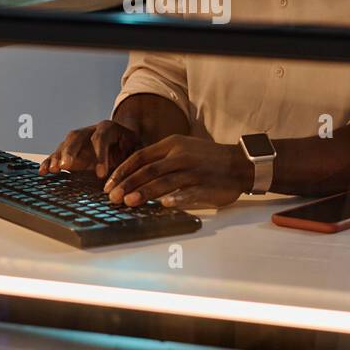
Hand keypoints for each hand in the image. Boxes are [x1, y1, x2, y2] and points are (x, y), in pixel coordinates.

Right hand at [39, 119, 141, 179]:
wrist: (126, 143)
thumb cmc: (133, 149)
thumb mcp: (138, 153)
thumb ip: (133, 163)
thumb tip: (131, 181)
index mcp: (110, 128)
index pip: (102, 137)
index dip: (100, 154)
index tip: (101, 174)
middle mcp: (91, 131)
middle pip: (78, 136)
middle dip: (71, 150)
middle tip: (67, 165)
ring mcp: (79, 140)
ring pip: (65, 144)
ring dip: (58, 156)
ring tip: (53, 169)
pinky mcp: (70, 151)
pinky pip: (58, 154)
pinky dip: (50, 162)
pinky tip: (43, 172)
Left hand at [103, 136, 253, 208]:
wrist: (240, 163)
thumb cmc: (207, 158)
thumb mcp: (183, 148)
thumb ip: (161, 158)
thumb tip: (134, 174)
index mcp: (172, 144)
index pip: (140, 157)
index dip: (123, 171)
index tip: (109, 184)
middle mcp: (180, 156)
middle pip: (148, 170)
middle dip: (127, 184)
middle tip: (112, 197)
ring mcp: (193, 171)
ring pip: (164, 181)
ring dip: (144, 192)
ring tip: (128, 202)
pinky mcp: (205, 185)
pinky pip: (188, 192)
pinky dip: (175, 198)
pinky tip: (163, 205)